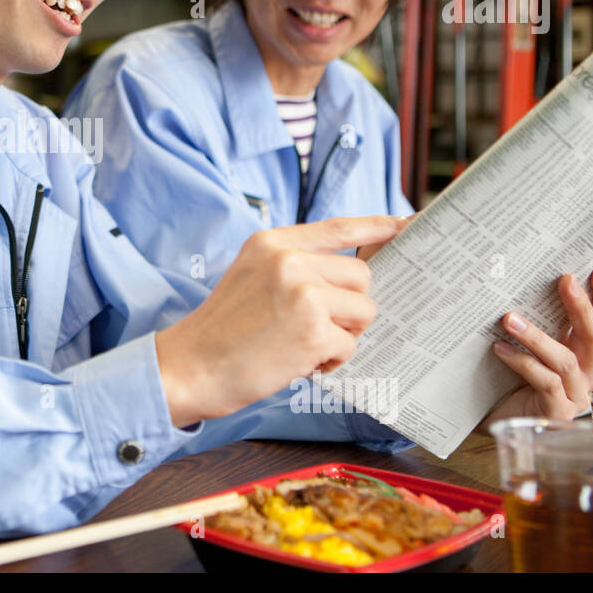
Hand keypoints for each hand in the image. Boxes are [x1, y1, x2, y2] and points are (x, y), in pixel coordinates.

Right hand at [156, 215, 408, 427]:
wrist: (189, 367)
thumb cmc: (222, 332)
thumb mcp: (252, 277)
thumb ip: (295, 268)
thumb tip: (352, 279)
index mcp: (272, 242)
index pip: (337, 227)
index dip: (375, 226)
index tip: (404, 225)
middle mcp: (289, 259)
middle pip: (360, 275)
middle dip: (350, 307)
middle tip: (315, 328)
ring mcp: (302, 292)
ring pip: (364, 310)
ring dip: (344, 335)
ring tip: (305, 345)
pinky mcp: (312, 329)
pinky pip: (350, 345)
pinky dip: (331, 362)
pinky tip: (299, 363)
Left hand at [483, 265, 592, 426]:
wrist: (490, 415)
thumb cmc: (508, 375)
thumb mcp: (526, 342)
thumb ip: (536, 319)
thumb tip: (522, 280)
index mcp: (584, 350)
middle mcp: (587, 372)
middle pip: (592, 337)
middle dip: (580, 307)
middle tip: (564, 280)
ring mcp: (576, 395)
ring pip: (565, 360)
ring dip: (536, 337)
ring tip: (509, 318)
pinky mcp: (557, 413)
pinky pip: (544, 382)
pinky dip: (522, 362)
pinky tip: (499, 349)